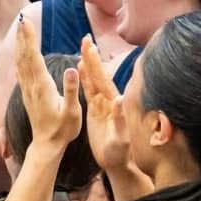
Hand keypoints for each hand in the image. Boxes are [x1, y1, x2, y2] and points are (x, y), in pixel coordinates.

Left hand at [16, 18, 80, 155]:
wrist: (46, 145)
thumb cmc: (63, 130)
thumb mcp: (72, 112)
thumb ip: (72, 90)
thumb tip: (71, 69)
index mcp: (43, 87)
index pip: (34, 57)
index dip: (30, 38)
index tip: (28, 22)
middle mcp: (32, 86)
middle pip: (25, 56)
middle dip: (24, 36)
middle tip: (22, 18)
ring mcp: (28, 90)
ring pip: (21, 62)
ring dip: (21, 44)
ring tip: (21, 29)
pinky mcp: (28, 94)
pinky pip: (21, 72)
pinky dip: (21, 58)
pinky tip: (19, 53)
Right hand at [77, 36, 133, 174]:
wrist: (116, 162)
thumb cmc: (119, 152)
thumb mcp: (120, 137)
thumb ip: (120, 118)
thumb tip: (118, 99)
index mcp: (112, 104)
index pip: (103, 80)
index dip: (96, 64)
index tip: (91, 48)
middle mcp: (108, 100)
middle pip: (98, 75)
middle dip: (92, 57)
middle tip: (86, 39)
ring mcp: (102, 104)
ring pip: (94, 80)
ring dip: (89, 64)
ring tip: (84, 47)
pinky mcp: (96, 110)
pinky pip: (89, 90)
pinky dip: (85, 78)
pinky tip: (80, 68)